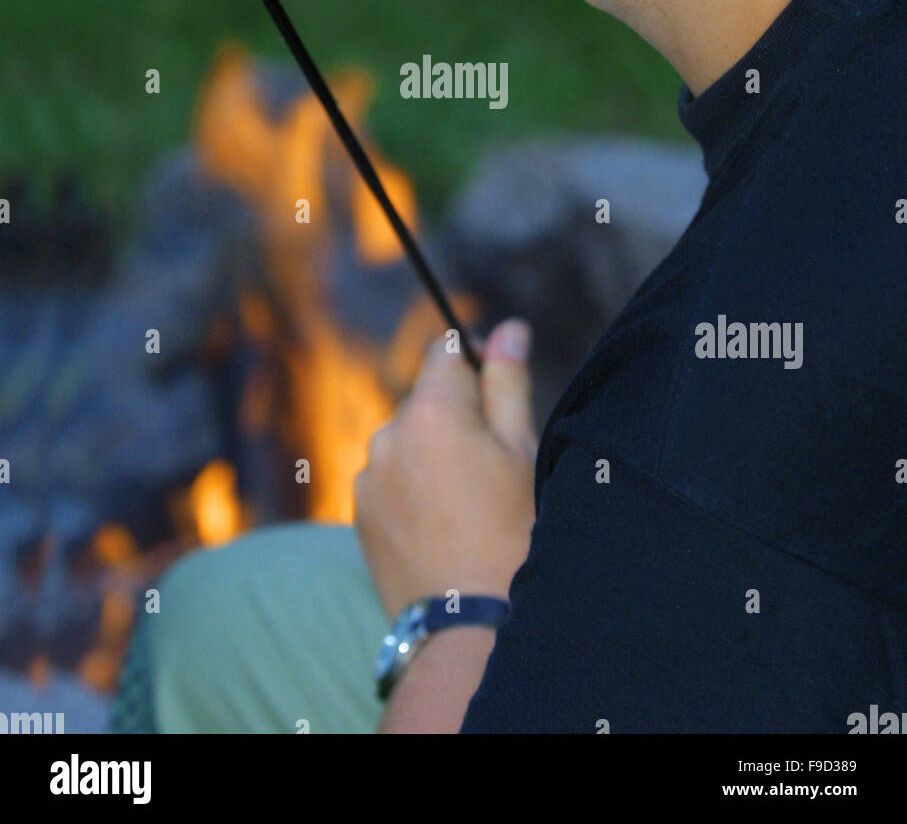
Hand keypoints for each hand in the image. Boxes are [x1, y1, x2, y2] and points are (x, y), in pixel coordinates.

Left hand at [354, 319, 536, 619]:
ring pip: (408, 441)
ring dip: (433, 455)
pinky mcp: (359, 510)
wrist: (469, 625)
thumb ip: (508, 381)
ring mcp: (368, 473)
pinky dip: (413, 488)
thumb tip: (509, 327)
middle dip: (457, 419)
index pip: (449, 351)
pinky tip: (442, 525)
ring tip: (467, 506)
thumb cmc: (510, 532)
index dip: (478, 366)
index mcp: (431, 409)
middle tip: (493, 469)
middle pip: (428, 400)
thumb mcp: (521, 450)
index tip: (500, 402)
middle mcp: (389, 433)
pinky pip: (390, 477)